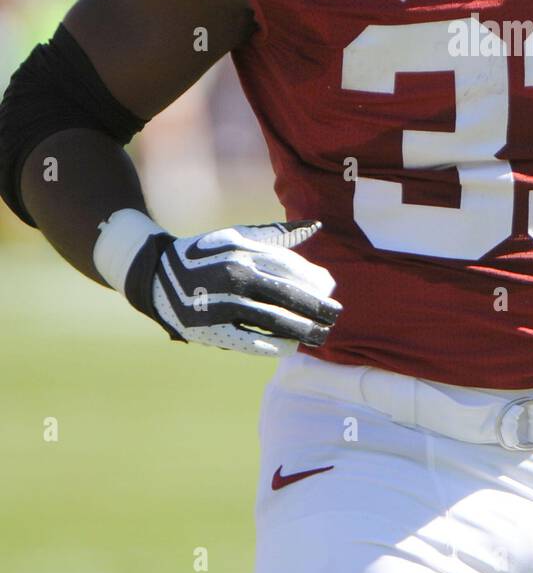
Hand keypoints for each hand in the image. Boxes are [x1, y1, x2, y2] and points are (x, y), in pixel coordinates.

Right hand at [116, 218, 340, 355]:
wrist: (157, 273)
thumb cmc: (207, 253)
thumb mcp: (238, 236)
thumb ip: (278, 234)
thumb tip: (316, 226)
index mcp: (244, 251)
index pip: (289, 267)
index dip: (313, 280)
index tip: (330, 290)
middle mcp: (237, 275)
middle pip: (287, 293)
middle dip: (316, 307)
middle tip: (335, 316)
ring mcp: (225, 302)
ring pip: (273, 319)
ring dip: (302, 329)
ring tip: (321, 335)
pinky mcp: (212, 327)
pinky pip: (250, 340)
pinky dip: (274, 345)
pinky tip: (291, 347)